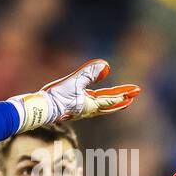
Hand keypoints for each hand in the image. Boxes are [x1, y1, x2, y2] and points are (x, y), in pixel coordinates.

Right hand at [12, 59, 140, 131]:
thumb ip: (89, 73)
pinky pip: (90, 105)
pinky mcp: (71, 108)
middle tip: (132, 97)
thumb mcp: (74, 82)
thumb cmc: (56, 97)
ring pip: (100, 106)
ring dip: (111, 102)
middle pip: (108, 105)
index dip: (124, 94)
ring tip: (120, 100)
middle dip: (121, 100)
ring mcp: (80, 110)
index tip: (136, 91)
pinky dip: (98, 101)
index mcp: (90, 104)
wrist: (40, 109)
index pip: (111, 99)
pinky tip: (95, 98)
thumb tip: (106, 66)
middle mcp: (87, 109)